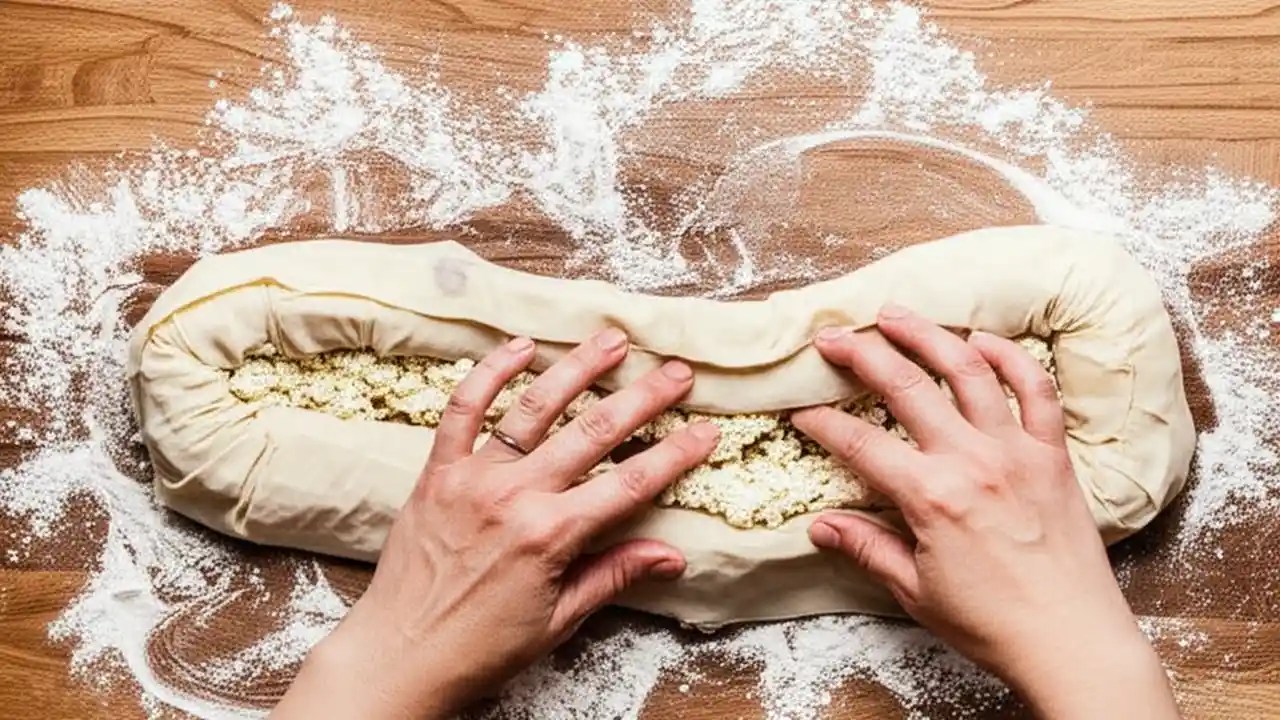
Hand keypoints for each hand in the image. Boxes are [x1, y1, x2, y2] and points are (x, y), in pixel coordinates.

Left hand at [272, 330, 718, 719]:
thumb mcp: (558, 620)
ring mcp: (473, 478)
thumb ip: (613, 575)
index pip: (630, 483)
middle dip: (642, 398)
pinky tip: (520, 346)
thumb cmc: (480, 647)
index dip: (674, 454)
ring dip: (578, 368)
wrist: (399, 655)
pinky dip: (489, 373)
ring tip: (612, 339)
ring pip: (534, 407)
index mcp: (551, 536)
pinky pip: (463, 410)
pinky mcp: (437, 472)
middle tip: (677, 371)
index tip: (706, 430)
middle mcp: (515, 496)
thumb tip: (672, 555)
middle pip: (593, 432)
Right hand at [792, 305, 1178, 719]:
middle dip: (860, 353)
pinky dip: (1011, 357)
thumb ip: (865, 547)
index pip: (859, 443)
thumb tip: (819, 526)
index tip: (801, 412)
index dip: (822, 423)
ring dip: (927, 335)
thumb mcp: (914, 590)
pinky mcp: (1053, 454)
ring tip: (896, 314)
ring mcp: (1016, 451)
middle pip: (904, 385)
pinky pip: (1036, 389)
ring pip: (967, 370)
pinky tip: (984, 341)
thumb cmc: (993, 624)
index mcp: (930, 496)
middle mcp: (971, 461)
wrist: (1072, 642)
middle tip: (832, 337)